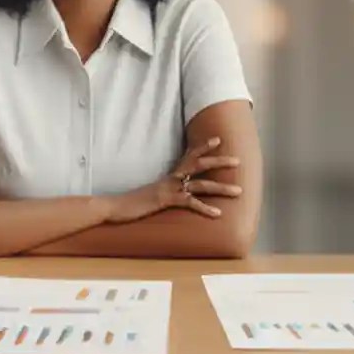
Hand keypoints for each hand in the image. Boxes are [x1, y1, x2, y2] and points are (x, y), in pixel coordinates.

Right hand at [103, 136, 241, 223]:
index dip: (203, 147)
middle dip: (220, 162)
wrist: (115, 206)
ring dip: (221, 187)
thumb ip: (166, 191)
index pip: (188, 156)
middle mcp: (171, 178)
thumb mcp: (153, 194)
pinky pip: (189, 203)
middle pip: (199, 164)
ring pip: (200, 184)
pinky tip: (218, 213)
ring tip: (238, 191)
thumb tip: (177, 193)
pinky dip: (204, 208)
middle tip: (238, 161)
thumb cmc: (133, 203)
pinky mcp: (166, 200)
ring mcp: (169, 188)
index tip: (218, 139)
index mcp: (169, 176)